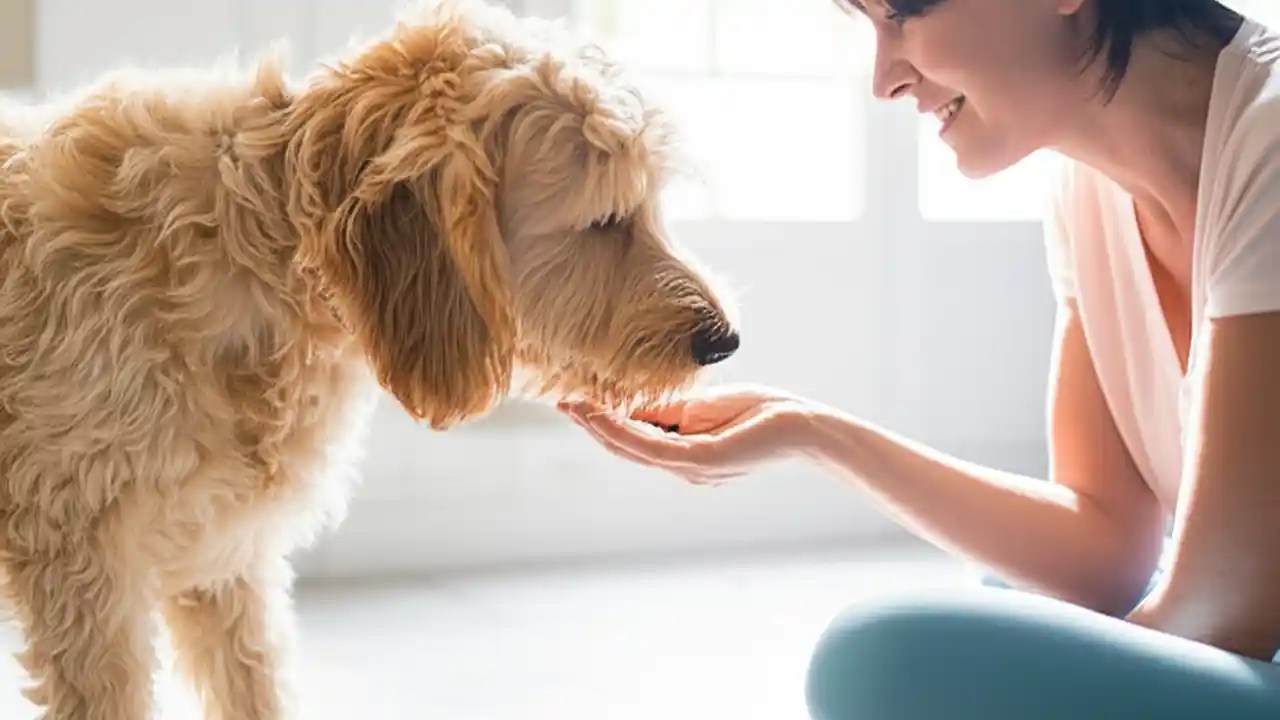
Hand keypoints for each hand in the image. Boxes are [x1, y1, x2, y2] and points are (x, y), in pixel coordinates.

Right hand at [557, 384, 813, 485]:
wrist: (802, 425)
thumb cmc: (760, 412)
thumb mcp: (703, 405)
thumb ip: (669, 408)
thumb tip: (631, 400)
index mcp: (684, 456)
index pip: (635, 441)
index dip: (603, 424)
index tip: (575, 402)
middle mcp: (684, 469)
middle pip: (627, 449)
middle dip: (593, 426)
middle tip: (561, 403)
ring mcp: (692, 468)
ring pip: (634, 449)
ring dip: (600, 428)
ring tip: (574, 407)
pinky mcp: (702, 460)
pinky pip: (653, 447)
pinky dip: (624, 431)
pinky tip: (605, 415)